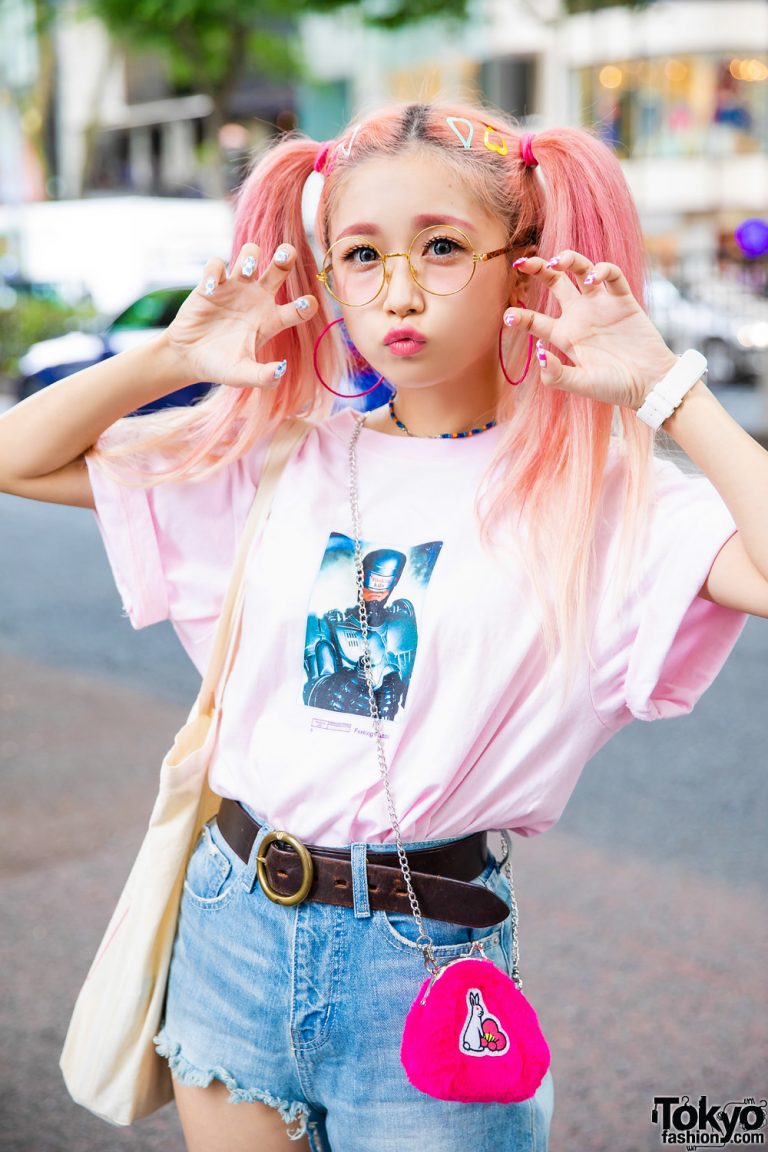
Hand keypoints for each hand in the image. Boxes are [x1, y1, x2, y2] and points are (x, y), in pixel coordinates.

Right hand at [162, 242, 318, 388]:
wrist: (190, 358)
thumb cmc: (220, 366)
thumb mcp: (243, 375)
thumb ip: (262, 376)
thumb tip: (280, 371)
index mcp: (272, 320)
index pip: (298, 308)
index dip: (306, 305)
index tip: (308, 303)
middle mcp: (258, 299)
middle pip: (279, 269)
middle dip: (285, 258)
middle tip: (287, 254)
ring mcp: (236, 288)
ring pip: (250, 255)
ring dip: (250, 256)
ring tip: (247, 268)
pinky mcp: (212, 283)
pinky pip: (216, 265)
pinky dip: (214, 271)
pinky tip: (211, 287)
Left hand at [506, 251, 679, 408]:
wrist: (650, 383)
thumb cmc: (614, 388)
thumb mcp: (582, 384)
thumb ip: (557, 375)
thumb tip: (539, 355)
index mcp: (564, 336)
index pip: (535, 320)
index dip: (520, 316)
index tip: (508, 316)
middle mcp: (579, 316)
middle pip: (554, 282)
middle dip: (538, 269)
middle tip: (523, 263)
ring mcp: (601, 305)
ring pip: (581, 270)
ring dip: (569, 260)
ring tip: (559, 261)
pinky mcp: (623, 300)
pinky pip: (612, 275)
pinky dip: (602, 270)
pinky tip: (593, 278)